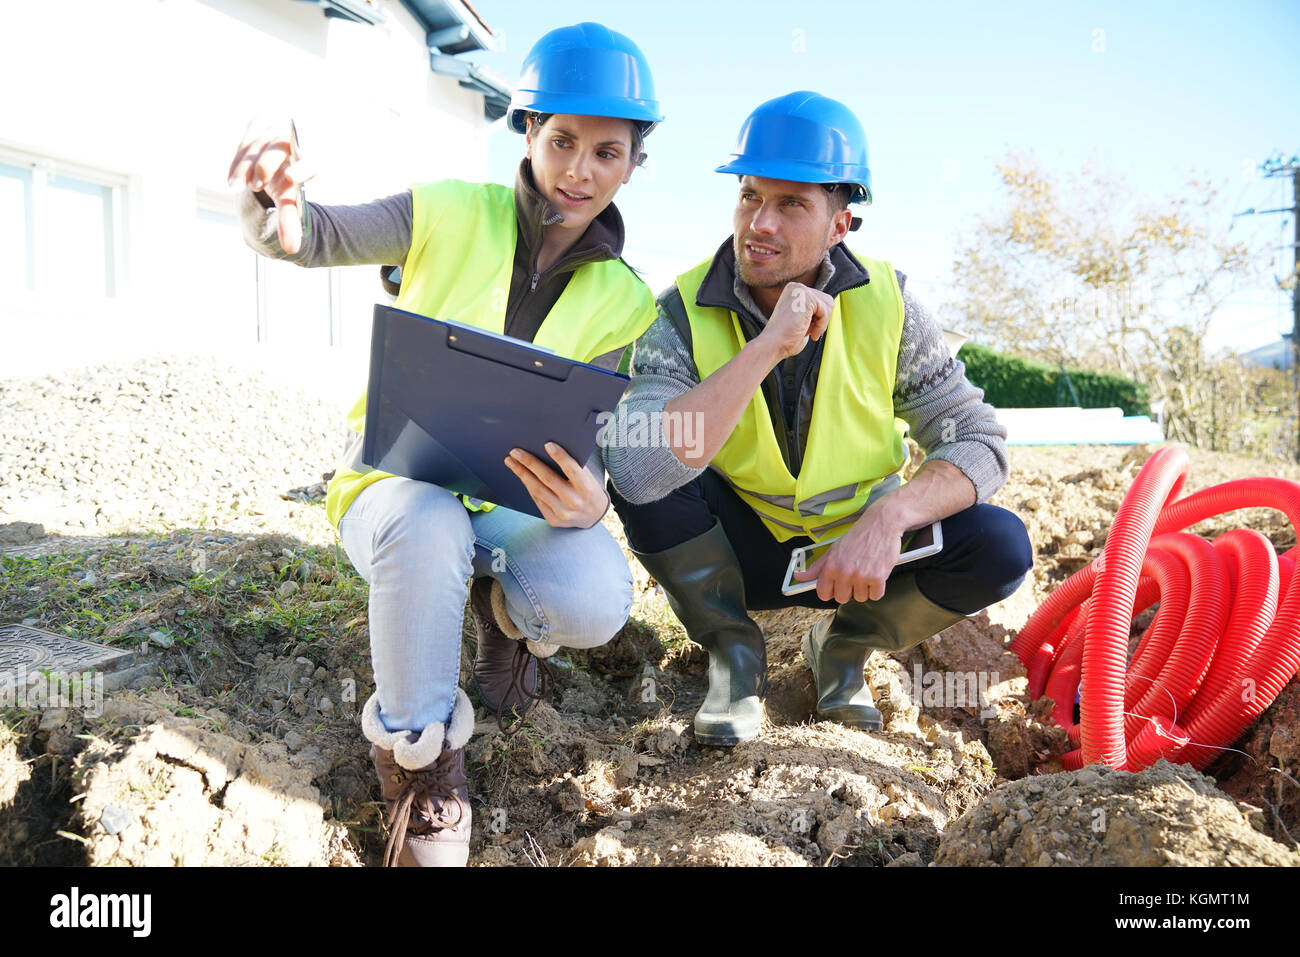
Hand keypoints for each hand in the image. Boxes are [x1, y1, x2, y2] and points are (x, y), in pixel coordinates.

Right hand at [227, 117, 314, 253]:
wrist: (281, 154)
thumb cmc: (287, 185)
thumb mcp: (291, 202)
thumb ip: (290, 222)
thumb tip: (291, 250)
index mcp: (314, 156)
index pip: (314, 159)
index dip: (305, 167)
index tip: (292, 178)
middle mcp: (294, 139)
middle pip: (281, 147)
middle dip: (267, 163)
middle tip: (256, 184)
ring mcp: (275, 128)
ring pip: (260, 143)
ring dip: (246, 165)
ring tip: (236, 188)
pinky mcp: (259, 122)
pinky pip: (248, 139)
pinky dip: (239, 159)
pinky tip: (232, 180)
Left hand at [503, 442, 609, 528]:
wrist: (594, 515)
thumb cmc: (588, 488)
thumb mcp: (587, 476)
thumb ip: (573, 466)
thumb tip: (548, 448)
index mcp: (585, 487)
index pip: (571, 469)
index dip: (560, 457)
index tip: (547, 444)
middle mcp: (574, 501)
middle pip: (548, 479)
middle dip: (530, 463)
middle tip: (515, 451)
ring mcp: (563, 512)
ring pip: (538, 490)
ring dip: (522, 474)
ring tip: (511, 462)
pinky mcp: (554, 520)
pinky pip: (537, 500)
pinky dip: (528, 486)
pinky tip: (521, 475)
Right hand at [757, 282, 834, 361]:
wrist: (773, 345)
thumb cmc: (785, 339)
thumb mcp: (801, 319)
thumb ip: (813, 310)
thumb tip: (831, 304)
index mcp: (793, 291)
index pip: (820, 300)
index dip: (817, 318)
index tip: (804, 328)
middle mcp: (796, 287)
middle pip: (827, 300)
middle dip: (821, 319)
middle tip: (806, 330)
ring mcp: (800, 290)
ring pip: (829, 305)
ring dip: (821, 323)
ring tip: (807, 331)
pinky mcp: (806, 297)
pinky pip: (826, 311)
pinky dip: (821, 325)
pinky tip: (809, 333)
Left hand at [791, 506, 904, 602]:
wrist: (880, 524)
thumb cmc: (857, 536)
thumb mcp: (833, 549)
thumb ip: (817, 567)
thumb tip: (798, 577)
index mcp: (831, 566)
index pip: (823, 594)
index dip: (830, 592)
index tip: (836, 588)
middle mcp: (844, 572)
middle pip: (842, 599)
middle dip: (848, 591)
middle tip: (854, 577)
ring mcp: (861, 576)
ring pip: (860, 598)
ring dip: (864, 589)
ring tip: (866, 572)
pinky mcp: (877, 578)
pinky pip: (876, 596)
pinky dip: (877, 588)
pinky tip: (876, 575)